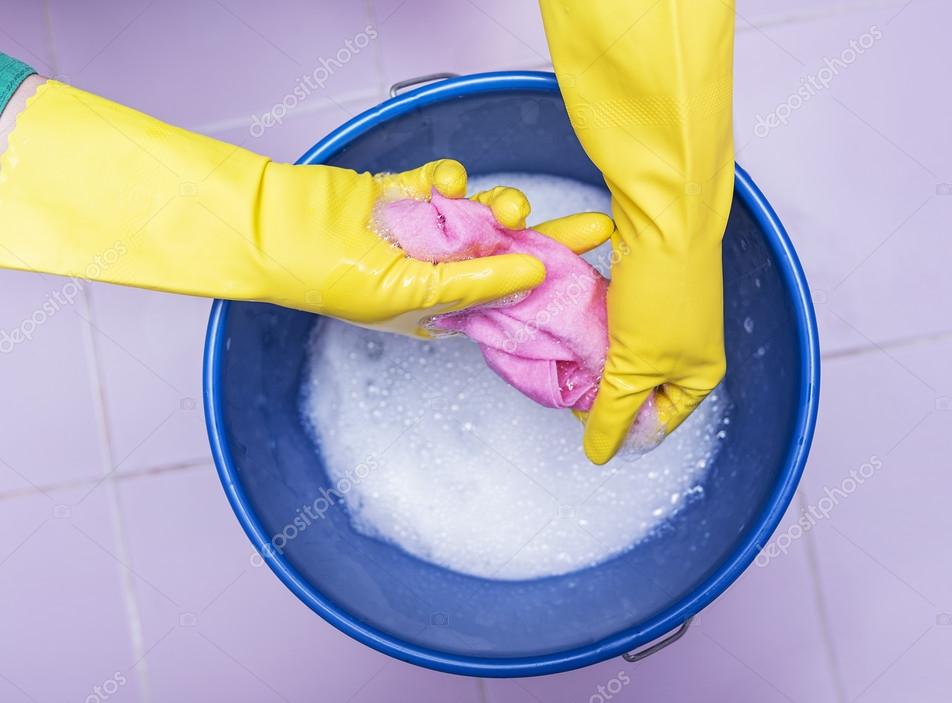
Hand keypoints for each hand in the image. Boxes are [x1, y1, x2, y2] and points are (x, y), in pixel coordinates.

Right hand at [0, 80, 545, 336]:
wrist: (277, 230)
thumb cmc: (333, 279)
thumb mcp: (415, 294)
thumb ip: (478, 280)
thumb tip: (537, 270)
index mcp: (445, 309)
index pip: (511, 296)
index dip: (551, 282)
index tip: (593, 271)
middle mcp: (441, 272)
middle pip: (509, 252)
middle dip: (546, 238)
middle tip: (594, 228)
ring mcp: (425, 232)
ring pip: (481, 215)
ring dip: (496, 207)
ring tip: (502, 205)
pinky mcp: (407, 193)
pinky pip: (445, 184)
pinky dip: (449, 180)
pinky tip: (442, 183)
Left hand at [540, 0, 734, 462]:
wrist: (665, 214)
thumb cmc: (662, 292)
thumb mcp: (635, 365)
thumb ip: (613, 413)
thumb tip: (598, 454)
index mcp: (699, 377)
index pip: (653, 424)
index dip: (616, 424)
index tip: (579, 412)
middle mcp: (686, 352)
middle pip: (635, 392)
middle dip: (601, 390)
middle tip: (567, 381)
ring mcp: (664, 321)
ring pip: (618, 358)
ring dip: (592, 359)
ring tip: (565, 356)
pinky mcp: (641, 293)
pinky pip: (611, 328)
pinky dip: (591, 332)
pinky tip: (571, 329)